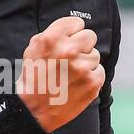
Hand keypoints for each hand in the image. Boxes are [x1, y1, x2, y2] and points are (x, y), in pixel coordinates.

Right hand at [16, 15, 103, 132]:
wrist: (33, 110)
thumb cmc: (33, 80)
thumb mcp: (32, 49)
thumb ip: (51, 34)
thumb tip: (70, 29)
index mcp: (52, 39)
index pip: (76, 22)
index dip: (72, 33)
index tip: (68, 42)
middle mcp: (68, 50)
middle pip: (90, 36)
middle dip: (82, 46)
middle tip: (71, 59)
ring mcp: (82, 67)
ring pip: (96, 55)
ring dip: (86, 63)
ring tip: (71, 74)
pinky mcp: (92, 82)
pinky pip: (100, 71)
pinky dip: (92, 77)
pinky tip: (78, 83)